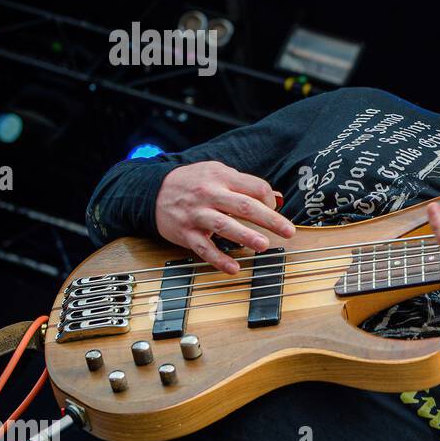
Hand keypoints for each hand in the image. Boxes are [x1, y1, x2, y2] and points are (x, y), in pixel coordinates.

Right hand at [155, 160, 295, 273]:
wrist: (152, 191)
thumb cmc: (192, 182)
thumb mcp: (216, 172)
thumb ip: (243, 184)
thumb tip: (274, 200)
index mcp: (221, 177)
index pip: (253, 188)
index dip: (269, 200)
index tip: (275, 211)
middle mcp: (209, 195)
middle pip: (244, 206)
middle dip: (269, 219)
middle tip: (287, 231)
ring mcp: (197, 215)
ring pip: (224, 226)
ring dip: (246, 236)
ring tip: (263, 245)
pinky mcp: (186, 233)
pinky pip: (204, 248)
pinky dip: (219, 259)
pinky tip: (234, 268)